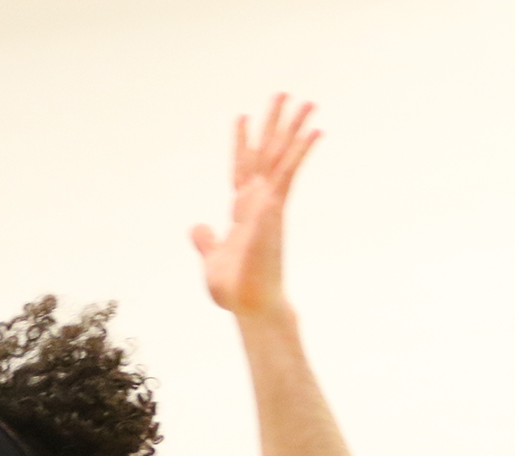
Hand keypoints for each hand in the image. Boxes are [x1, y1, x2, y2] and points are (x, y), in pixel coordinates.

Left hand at [191, 93, 319, 315]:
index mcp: (242, 210)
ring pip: (281, 156)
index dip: (241, 143)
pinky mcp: (276, 208)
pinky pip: (289, 173)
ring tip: (307, 100)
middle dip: (273, 123)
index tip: (242, 116)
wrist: (250, 303)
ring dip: (293, 127)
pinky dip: (301, 151)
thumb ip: (206, 241)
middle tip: (283, 93)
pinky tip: (316, 130)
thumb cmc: (236, 288)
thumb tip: (198, 227)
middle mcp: (258, 201)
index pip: (241, 168)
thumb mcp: (212, 259)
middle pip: (266, 153)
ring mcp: (269, 203)